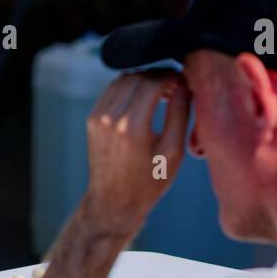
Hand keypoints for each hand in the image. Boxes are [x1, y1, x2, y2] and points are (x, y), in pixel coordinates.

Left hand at [81, 69, 190, 235]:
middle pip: (138, 77)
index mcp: (132, 127)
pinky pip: (111, 91)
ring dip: (143, 80)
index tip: (184, 81)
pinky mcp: (92, 119)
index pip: (153, 83)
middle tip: (175, 86)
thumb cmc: (150, 181)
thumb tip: (185, 85)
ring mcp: (97, 117)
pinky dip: (128, 88)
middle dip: (159, 76)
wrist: (114, 201)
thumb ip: (180, 114)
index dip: (172, 77)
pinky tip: (143, 99)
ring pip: (123, 80)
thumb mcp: (173, 152)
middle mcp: (111, 118)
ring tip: (161, 93)